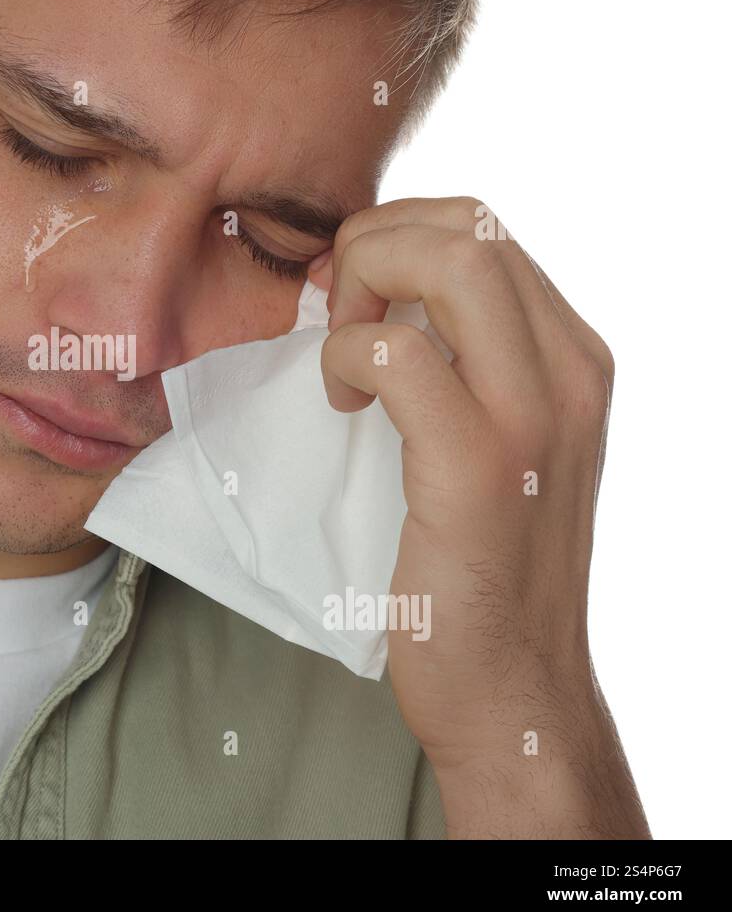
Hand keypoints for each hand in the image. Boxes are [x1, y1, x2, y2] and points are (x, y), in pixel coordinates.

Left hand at [306, 196, 647, 837]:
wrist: (514, 687)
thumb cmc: (484, 568)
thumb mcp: (499, 444)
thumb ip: (466, 365)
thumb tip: (383, 296)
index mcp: (574, 360)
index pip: (486, 229)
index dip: (399, 236)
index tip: (352, 294)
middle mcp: (570, 373)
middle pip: (470, 224)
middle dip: (377, 240)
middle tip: (337, 311)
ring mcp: (533, 416)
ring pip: (453, 259)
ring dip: (364, 282)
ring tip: (341, 353)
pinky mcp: (479, 466)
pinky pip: (398, 353)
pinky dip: (347, 353)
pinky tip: (341, 401)